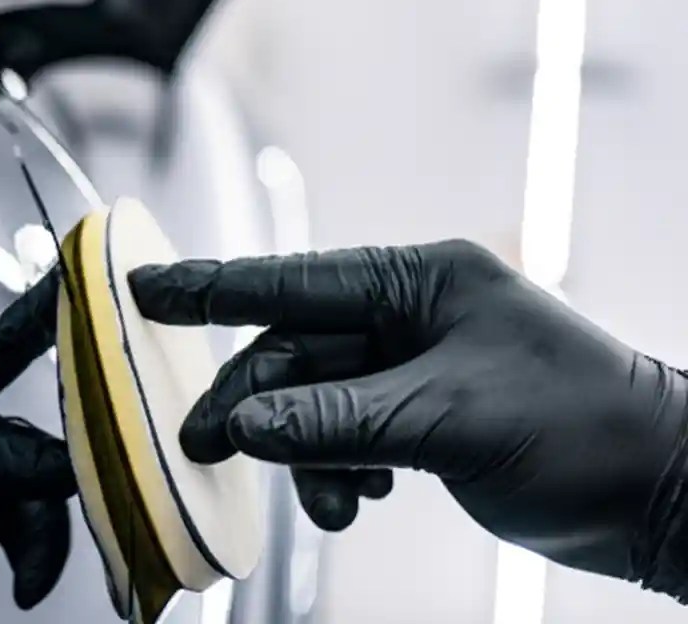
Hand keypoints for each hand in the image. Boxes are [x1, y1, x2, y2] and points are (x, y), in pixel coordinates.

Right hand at [129, 240, 687, 598]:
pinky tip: (360, 494)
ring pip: (315, 402)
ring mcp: (415, 364)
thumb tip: (243, 427)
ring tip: (333, 500)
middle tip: (210, 448)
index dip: (211, 286)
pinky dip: (338, 468)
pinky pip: (345, 434)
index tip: (143, 286)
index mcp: (419, 280)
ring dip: (305, 453)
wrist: (665, 495)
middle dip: (257, 406)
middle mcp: (410, 313)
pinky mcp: (422, 415)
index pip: (292, 280)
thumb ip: (334, 421)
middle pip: (295, 353)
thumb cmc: (582, 432)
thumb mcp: (447, 421)